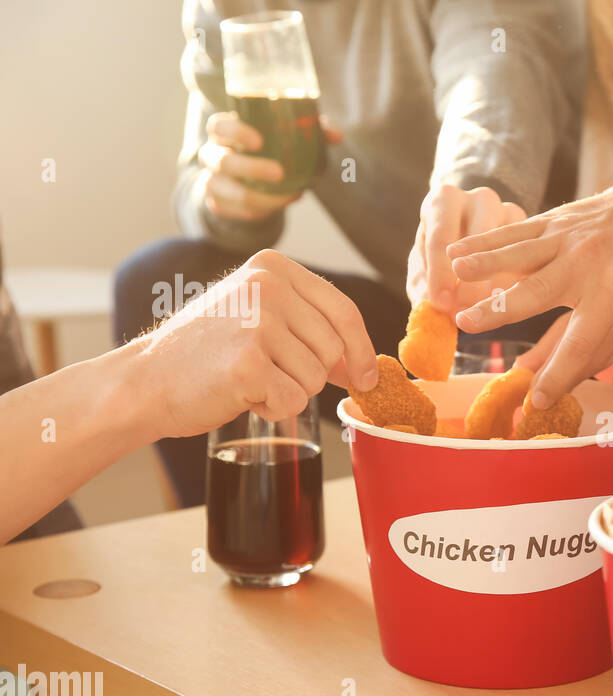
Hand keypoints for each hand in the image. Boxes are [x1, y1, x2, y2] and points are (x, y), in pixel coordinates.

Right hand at [137, 249, 376, 436]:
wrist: (144, 381)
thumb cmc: (206, 354)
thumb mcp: (257, 317)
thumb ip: (309, 328)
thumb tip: (364, 366)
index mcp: (273, 268)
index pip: (343, 311)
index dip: (361, 350)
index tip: (366, 377)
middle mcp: (266, 287)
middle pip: (334, 349)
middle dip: (312, 374)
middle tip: (268, 372)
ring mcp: (257, 323)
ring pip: (316, 378)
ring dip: (289, 391)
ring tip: (248, 379)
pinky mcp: (248, 363)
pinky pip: (294, 402)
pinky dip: (273, 409)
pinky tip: (241, 395)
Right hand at [199, 111, 341, 220]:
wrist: (243, 180)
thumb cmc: (265, 151)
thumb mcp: (281, 138)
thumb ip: (308, 132)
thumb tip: (337, 135)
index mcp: (223, 133)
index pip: (218, 127)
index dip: (234, 132)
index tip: (259, 141)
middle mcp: (212, 155)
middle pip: (222, 161)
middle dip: (251, 168)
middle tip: (280, 173)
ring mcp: (211, 181)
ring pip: (227, 191)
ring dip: (259, 197)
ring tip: (288, 197)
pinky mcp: (217, 204)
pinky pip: (234, 211)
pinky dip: (258, 211)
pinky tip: (277, 205)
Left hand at [407, 184, 525, 311]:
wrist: (468, 228)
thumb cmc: (440, 250)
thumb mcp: (425, 263)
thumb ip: (425, 284)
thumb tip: (432, 309)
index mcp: (445, 201)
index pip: (441, 237)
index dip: (440, 274)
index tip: (441, 305)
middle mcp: (479, 200)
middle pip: (478, 237)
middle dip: (470, 282)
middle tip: (465, 314)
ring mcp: (508, 210)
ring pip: (508, 246)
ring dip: (497, 285)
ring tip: (487, 314)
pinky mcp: (531, 228)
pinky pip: (527, 256)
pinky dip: (515, 283)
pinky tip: (506, 305)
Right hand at [447, 160, 612, 407]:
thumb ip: (600, 347)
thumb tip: (563, 382)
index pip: (580, 344)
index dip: (557, 376)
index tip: (535, 400)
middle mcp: (587, 264)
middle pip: (537, 293)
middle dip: (499, 310)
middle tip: (465, 325)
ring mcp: (569, 237)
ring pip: (519, 253)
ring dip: (483, 263)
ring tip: (452, 274)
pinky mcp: (556, 219)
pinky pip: (516, 232)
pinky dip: (485, 241)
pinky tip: (455, 251)